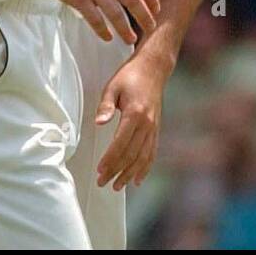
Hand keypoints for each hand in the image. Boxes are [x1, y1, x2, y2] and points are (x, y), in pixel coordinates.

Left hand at [95, 53, 167, 190]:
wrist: (154, 68)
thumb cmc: (130, 75)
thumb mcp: (112, 86)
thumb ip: (105, 106)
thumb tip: (99, 123)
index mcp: (135, 113)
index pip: (120, 143)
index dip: (110, 159)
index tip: (100, 170)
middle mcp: (147, 124)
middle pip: (131, 154)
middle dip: (116, 171)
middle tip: (102, 182)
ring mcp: (154, 127)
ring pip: (143, 157)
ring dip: (130, 174)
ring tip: (117, 186)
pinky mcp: (156, 129)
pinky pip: (152, 152)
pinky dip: (145, 168)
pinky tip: (137, 179)